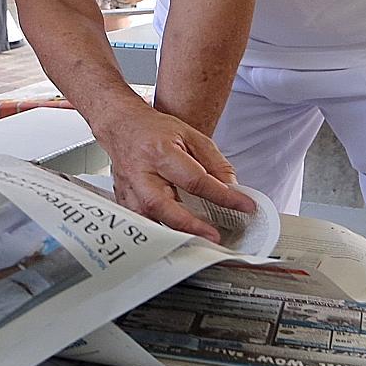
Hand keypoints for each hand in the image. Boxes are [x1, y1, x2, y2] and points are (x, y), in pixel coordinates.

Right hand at [93, 106, 254, 242]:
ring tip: (197, 240)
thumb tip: (231, 189)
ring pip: (147, 218)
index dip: (223, 196)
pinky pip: (139, 221)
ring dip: (173, 232)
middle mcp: (141, 172)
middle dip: (189, 224)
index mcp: (160, 152)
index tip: (244, 205)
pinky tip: (175, 234)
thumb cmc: (153, 129)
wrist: (121, 125)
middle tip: (213, 235)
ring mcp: (128, 187)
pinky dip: (158, 230)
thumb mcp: (191, 136)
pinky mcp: (123, 198)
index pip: (195, 180)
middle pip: (162, 205)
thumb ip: (214, 163)